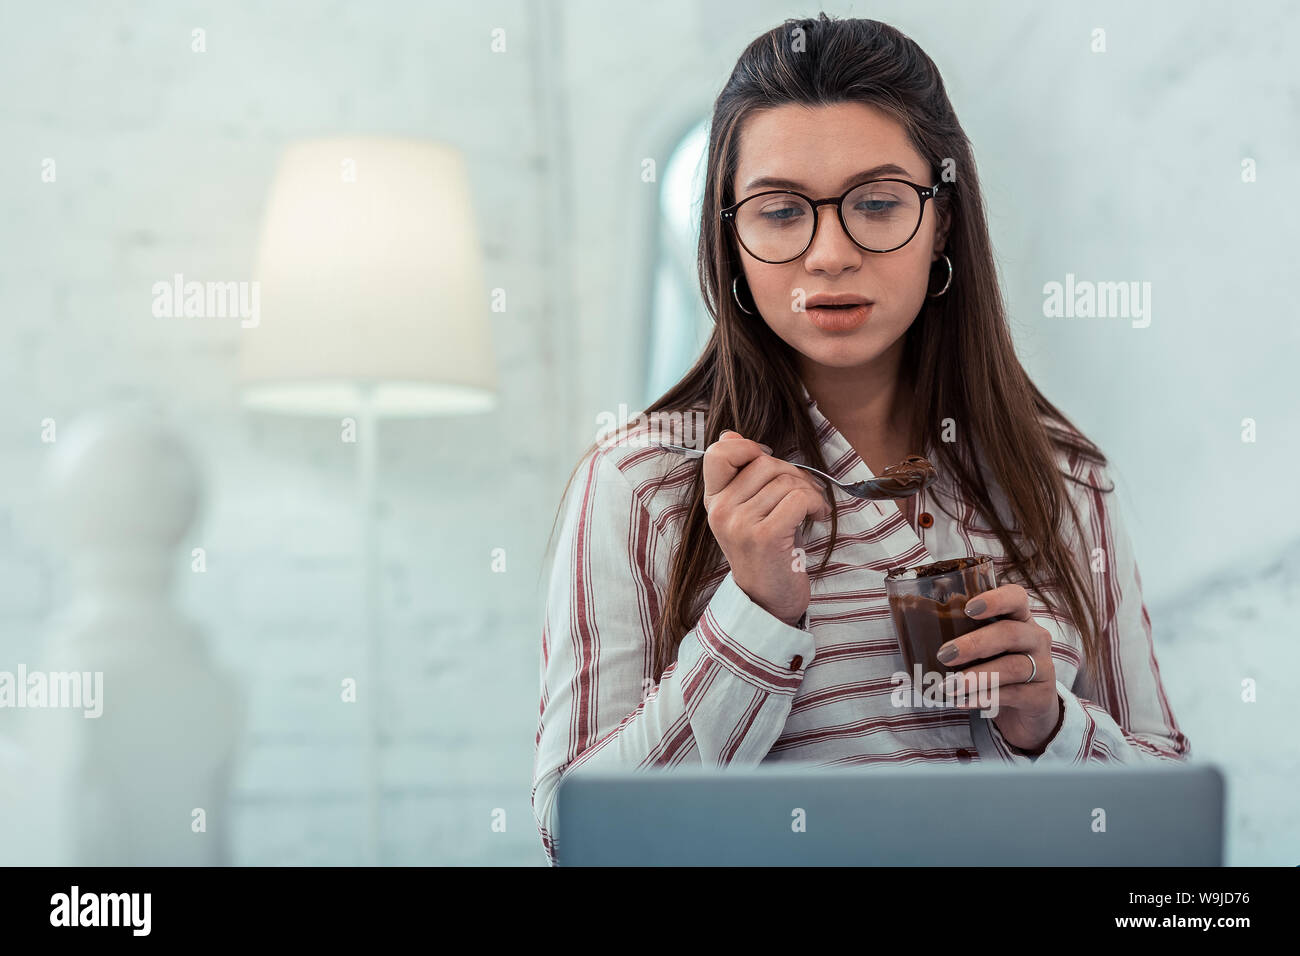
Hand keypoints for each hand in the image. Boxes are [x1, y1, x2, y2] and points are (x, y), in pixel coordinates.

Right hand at [702, 429, 831, 625]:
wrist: (768, 601)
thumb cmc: (765, 552)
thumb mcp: (745, 511)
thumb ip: (739, 475)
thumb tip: (730, 434)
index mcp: (713, 501)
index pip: (717, 453)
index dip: (747, 448)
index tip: (767, 463)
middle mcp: (721, 511)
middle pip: (764, 462)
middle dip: (793, 473)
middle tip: (803, 495)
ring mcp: (741, 524)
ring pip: (785, 480)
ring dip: (809, 492)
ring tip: (812, 509)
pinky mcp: (765, 537)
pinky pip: (798, 498)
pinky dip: (815, 504)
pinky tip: (817, 517)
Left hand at [937, 583, 1059, 751]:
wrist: (1028, 708)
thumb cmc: (997, 665)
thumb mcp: (984, 645)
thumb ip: (960, 630)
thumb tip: (908, 619)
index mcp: (1019, 617)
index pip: (1016, 597)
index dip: (995, 599)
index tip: (968, 608)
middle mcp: (1035, 638)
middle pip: (1010, 633)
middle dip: (975, 643)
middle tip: (945, 654)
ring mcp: (1042, 667)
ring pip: (1012, 667)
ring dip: (977, 676)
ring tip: (949, 685)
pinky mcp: (1040, 696)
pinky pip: (1012, 695)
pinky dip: (983, 698)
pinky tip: (961, 701)